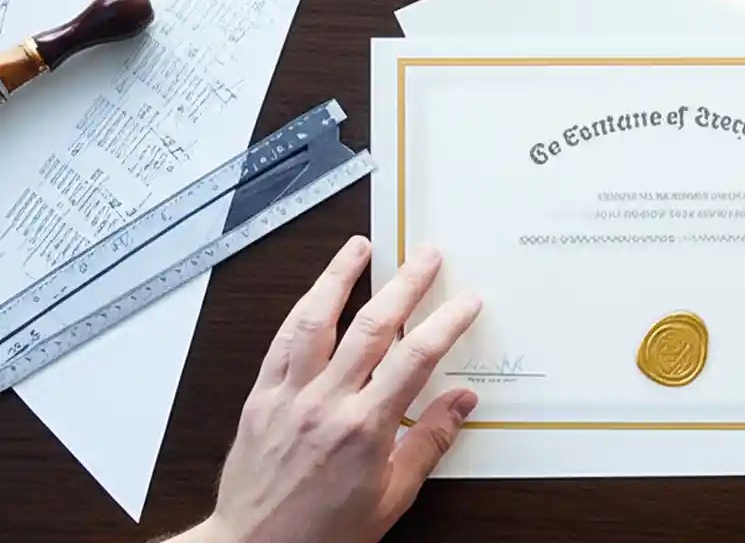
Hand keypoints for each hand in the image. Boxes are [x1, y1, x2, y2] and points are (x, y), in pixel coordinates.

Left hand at [184, 237, 481, 542]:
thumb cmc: (323, 534)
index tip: (467, 301)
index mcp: (364, 428)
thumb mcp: (391, 498)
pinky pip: (281, 341)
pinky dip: (301, 310)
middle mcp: (326, 402)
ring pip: (317, 320)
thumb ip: (427, 443)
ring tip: (359, 247)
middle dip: (405, 284)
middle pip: (373, 326)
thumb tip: (461, 403)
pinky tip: (316, 292)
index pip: (416, 359)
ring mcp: (289, 395)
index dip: (445, 323)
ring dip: (340, 277)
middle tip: (427, 254)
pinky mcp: (260, 397)